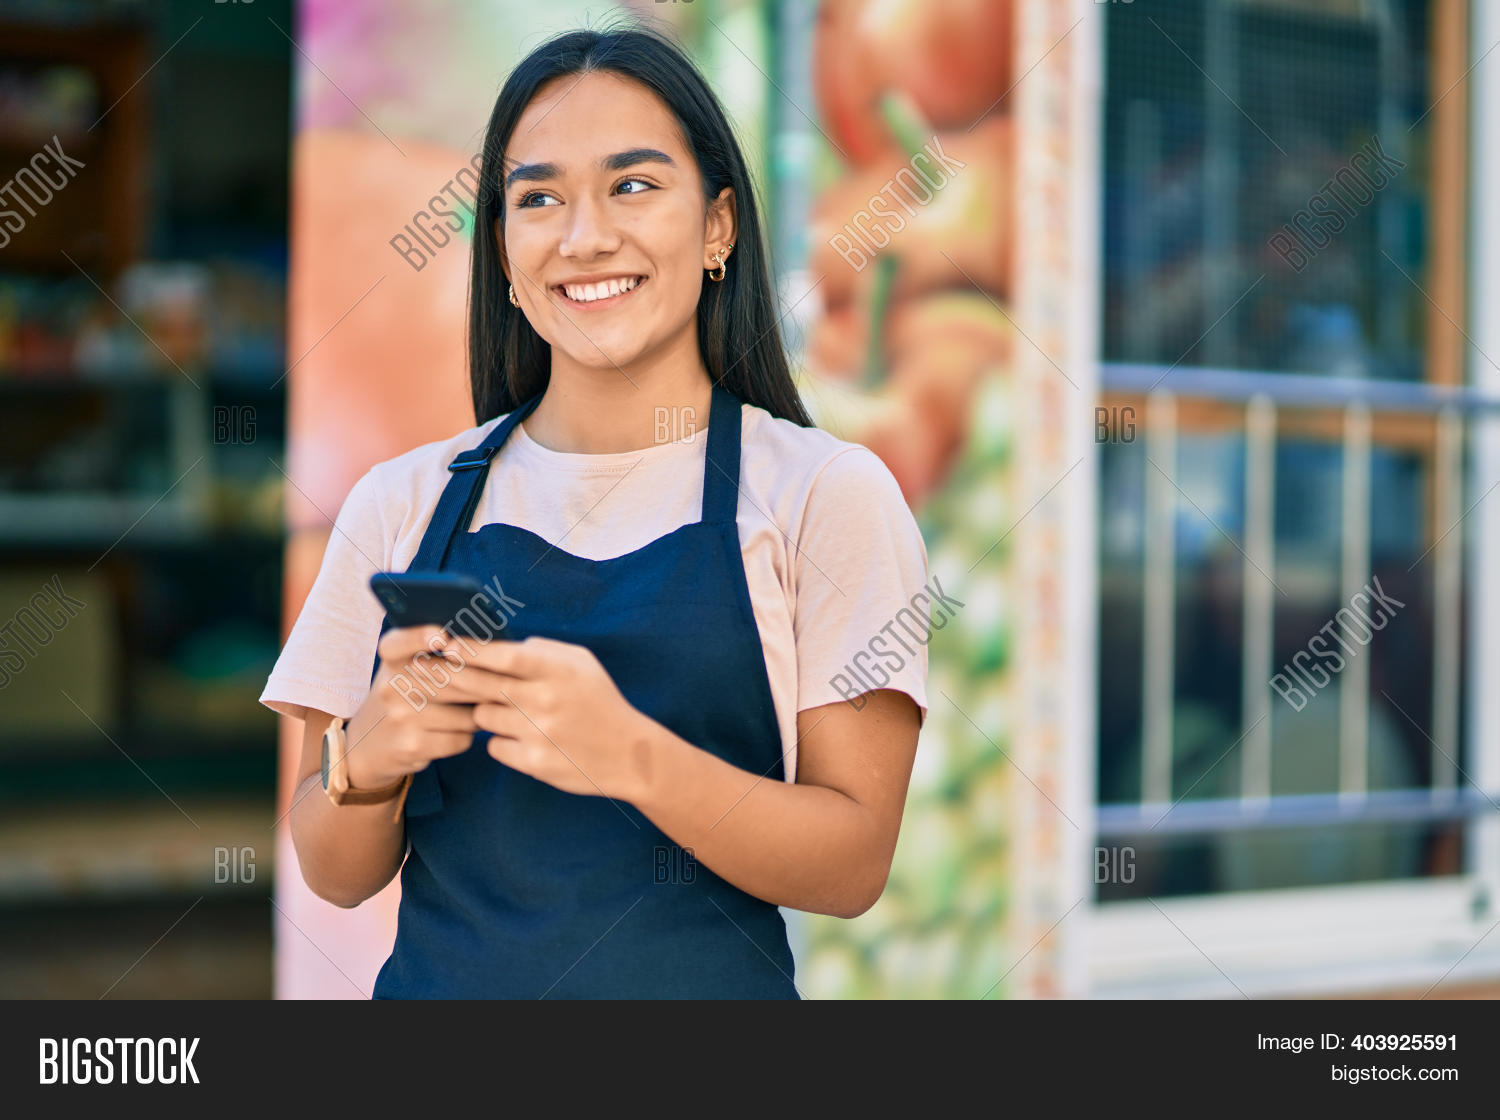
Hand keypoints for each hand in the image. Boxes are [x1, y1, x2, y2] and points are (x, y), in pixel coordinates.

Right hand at [344, 626, 480, 789]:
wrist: (367, 746)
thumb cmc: (401, 697)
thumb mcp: (403, 669)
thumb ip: (434, 654)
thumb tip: (489, 649)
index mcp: (390, 659)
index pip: (399, 643)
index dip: (420, 637)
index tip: (442, 636)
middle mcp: (391, 686)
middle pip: (455, 680)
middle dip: (484, 684)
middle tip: (500, 684)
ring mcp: (401, 717)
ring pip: (466, 713)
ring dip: (478, 714)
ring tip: (472, 710)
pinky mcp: (412, 746)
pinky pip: (462, 738)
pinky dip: (466, 736)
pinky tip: (455, 731)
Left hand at [446, 635, 653, 801]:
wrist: (628, 754)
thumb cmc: (599, 701)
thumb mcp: (582, 663)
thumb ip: (543, 649)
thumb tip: (498, 645)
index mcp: (557, 670)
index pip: (501, 654)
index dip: (468, 649)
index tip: (446, 645)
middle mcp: (544, 700)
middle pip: (479, 684)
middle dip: (452, 676)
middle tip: (435, 673)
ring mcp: (537, 733)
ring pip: (483, 716)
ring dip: (487, 712)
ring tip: (513, 713)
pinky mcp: (533, 763)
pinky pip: (494, 746)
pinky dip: (501, 741)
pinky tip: (524, 739)